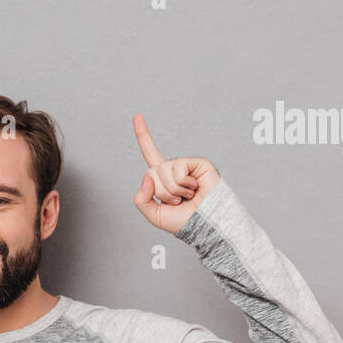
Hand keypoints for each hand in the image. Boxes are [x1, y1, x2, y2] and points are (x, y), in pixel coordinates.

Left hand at [130, 113, 220, 233]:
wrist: (205, 226)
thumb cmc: (183, 222)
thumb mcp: (154, 214)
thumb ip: (141, 199)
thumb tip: (146, 177)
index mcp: (162, 178)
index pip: (150, 154)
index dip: (143, 135)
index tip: (137, 116)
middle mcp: (173, 169)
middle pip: (151, 172)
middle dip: (161, 192)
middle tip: (177, 201)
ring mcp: (186, 165)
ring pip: (163, 171)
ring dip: (172, 190)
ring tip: (186, 197)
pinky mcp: (198, 163)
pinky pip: (178, 169)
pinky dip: (183, 184)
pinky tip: (194, 189)